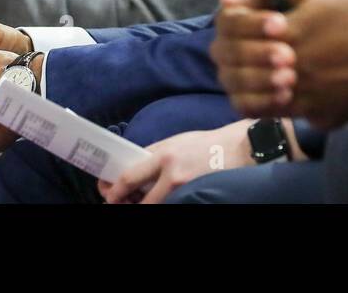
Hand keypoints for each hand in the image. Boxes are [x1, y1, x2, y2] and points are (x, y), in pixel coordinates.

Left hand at [97, 119, 252, 204]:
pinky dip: (162, 205)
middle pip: (138, 197)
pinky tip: (161, 203)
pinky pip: (171, 206)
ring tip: (139, 203)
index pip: (129, 175)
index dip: (114, 189)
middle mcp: (171, 172)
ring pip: (153, 206)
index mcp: (164, 153)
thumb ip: (155, 154)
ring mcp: (183, 188)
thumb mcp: (178, 141)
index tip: (107, 192)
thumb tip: (133, 167)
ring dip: (143, 206)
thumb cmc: (208, 143)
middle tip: (118, 203)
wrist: (240, 148)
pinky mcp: (196, 197)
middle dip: (124, 203)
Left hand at [211, 0, 347, 127]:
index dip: (233, 25)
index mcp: (288, 34)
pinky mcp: (324, 118)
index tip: (244, 19)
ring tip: (267, 71)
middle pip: (240, 72)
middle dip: (239, 57)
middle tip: (249, 48)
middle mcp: (293, 72)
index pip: (235, 33)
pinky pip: (292, 113)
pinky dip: (288, 101)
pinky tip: (300, 85)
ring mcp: (308, 100)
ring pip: (260, 100)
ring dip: (257, 85)